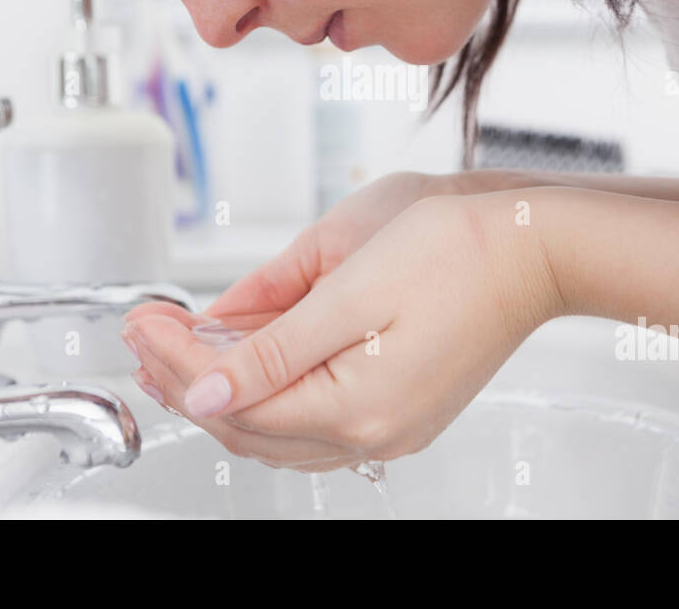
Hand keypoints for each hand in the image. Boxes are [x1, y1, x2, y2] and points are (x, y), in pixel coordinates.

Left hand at [122, 191, 560, 470]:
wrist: (535, 246)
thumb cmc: (457, 248)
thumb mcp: (347, 282)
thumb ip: (270, 344)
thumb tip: (204, 390)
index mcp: (356, 406)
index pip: (234, 400)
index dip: (176, 362)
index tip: (143, 323)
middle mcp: (373, 432)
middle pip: (250, 425)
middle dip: (188, 378)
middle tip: (148, 333)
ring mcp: (390, 425)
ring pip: (279, 428)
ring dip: (223, 390)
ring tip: (182, 347)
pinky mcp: (402, 408)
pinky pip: (314, 418)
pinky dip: (269, 392)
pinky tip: (249, 361)